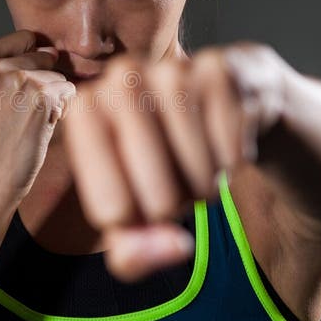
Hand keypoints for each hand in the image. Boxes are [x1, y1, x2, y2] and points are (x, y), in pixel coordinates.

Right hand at [0, 29, 76, 210]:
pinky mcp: (42, 94)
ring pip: (59, 75)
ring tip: (28, 121)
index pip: (27, 39)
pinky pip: (70, 91)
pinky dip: (62, 110)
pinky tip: (39, 126)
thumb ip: (12, 63)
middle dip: (43, 83)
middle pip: (45, 57)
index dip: (30, 66)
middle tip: (20, 113)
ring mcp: (18, 77)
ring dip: (53, 98)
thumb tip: (54, 50)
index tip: (13, 93)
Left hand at [61, 42, 287, 280]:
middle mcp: (121, 76)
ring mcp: (172, 67)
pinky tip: (226, 143)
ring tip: (200, 170)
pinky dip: (233, 160)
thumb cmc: (169, 162)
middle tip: (174, 197)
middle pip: (150, 182)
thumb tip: (173, 249)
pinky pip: (230, 145)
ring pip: (194, 162)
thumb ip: (133, 253)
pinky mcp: (221, 69)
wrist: (229, 109)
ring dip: (204, 184)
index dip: (127, 217)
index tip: (134, 215)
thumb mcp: (139, 215)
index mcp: (87, 109)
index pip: (103, 195)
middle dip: (169, 204)